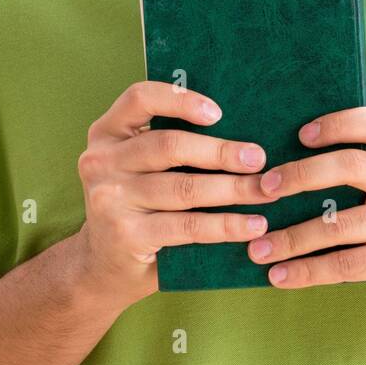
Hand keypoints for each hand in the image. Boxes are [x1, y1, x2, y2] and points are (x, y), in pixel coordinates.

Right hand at [75, 80, 278, 307]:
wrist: (102, 266)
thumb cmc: (136, 205)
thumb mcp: (137, 166)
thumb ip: (169, 144)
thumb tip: (241, 128)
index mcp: (108, 132)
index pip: (140, 98)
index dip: (180, 100)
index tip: (218, 113)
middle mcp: (101, 161)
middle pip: (170, 146)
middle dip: (221, 152)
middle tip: (258, 159)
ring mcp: (110, 199)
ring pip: (184, 188)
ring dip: (232, 189)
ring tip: (265, 191)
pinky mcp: (126, 235)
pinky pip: (187, 226)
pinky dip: (225, 225)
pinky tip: (252, 226)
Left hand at [248, 105, 365, 332]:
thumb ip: (364, 172)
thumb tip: (287, 161)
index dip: (338, 123)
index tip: (299, 135)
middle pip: (351, 166)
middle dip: (300, 175)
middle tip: (263, 190)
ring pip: (339, 224)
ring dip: (291, 238)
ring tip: (257, 248)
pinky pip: (345, 264)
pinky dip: (306, 271)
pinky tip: (279, 276)